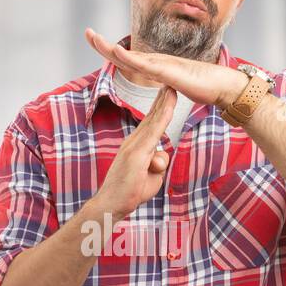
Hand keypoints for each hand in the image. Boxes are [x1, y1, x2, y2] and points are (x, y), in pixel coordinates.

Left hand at [86, 28, 247, 108]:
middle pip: (125, 53)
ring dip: (112, 48)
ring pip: (132, 56)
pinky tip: (118, 52)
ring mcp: (163, 66)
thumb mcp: (177, 87)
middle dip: (103, 44)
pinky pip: (147, 66)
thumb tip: (164, 88)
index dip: (110, 50)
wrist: (223, 87)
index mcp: (156, 67)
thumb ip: (168, 87)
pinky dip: (130, 58)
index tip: (95, 40)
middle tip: (87, 32)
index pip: (128, 58)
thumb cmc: (204, 86)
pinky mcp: (170, 73)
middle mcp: (157, 62)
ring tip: (94, 38)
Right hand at [92, 84, 176, 219]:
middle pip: (151, 116)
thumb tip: (161, 157)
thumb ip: (158, 164)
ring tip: (173, 88)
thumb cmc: (129, 192)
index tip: (168, 94)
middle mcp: (134, 141)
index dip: (160, 107)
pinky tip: (169, 107)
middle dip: (163, 98)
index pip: (151, 123)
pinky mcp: (136, 153)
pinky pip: (153, 132)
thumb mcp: (150, 177)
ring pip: (153, 121)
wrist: (111, 204)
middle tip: (171, 81)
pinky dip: (162, 118)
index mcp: (136, 145)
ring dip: (164, 103)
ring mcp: (134, 146)